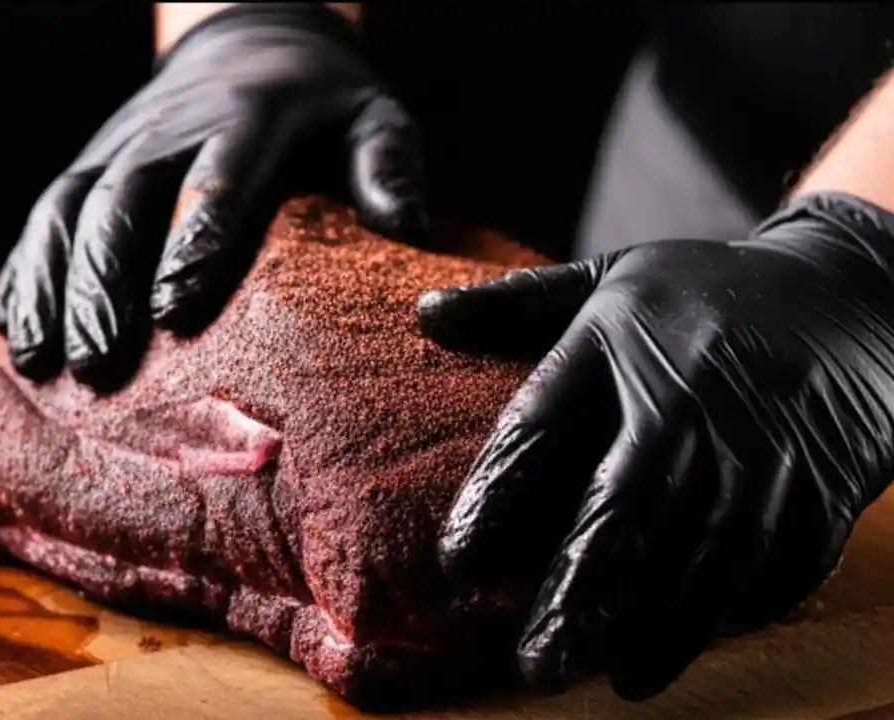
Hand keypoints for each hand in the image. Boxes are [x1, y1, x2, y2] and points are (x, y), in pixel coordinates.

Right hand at [0, 4, 426, 389]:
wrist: (248, 44)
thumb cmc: (321, 108)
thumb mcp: (374, 119)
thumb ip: (390, 166)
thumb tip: (406, 227)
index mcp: (247, 119)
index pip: (216, 182)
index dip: (191, 245)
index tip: (173, 312)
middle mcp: (169, 129)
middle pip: (122, 201)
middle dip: (102, 282)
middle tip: (99, 363)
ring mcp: (118, 146)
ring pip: (67, 210)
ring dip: (50, 286)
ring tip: (41, 362)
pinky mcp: (86, 164)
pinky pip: (42, 217)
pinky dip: (23, 273)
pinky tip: (11, 333)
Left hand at [418, 193, 893, 698]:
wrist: (852, 301)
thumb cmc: (704, 295)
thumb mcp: (610, 276)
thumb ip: (516, 304)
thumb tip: (424, 314)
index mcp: (618, 346)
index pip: (540, 429)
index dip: (496, 499)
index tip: (457, 565)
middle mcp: (689, 404)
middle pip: (623, 509)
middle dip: (576, 591)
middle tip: (533, 664)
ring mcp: (760, 453)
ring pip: (701, 558)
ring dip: (651, 626)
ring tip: (597, 675)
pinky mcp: (817, 493)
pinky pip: (767, 572)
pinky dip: (717, 620)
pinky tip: (664, 654)